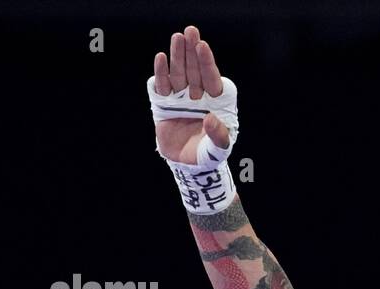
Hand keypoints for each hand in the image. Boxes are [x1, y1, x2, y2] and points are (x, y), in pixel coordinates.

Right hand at [151, 25, 231, 164]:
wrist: (188, 166)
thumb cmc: (208, 155)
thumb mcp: (218, 149)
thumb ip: (218, 135)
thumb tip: (211, 119)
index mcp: (215, 102)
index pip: (211, 78)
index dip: (207, 62)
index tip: (202, 46)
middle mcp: (198, 96)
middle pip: (194, 70)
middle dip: (191, 52)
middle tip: (189, 31)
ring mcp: (180, 98)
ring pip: (178, 73)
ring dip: (177, 56)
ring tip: (177, 38)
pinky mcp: (163, 104)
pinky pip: (162, 85)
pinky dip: (161, 73)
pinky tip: (161, 58)